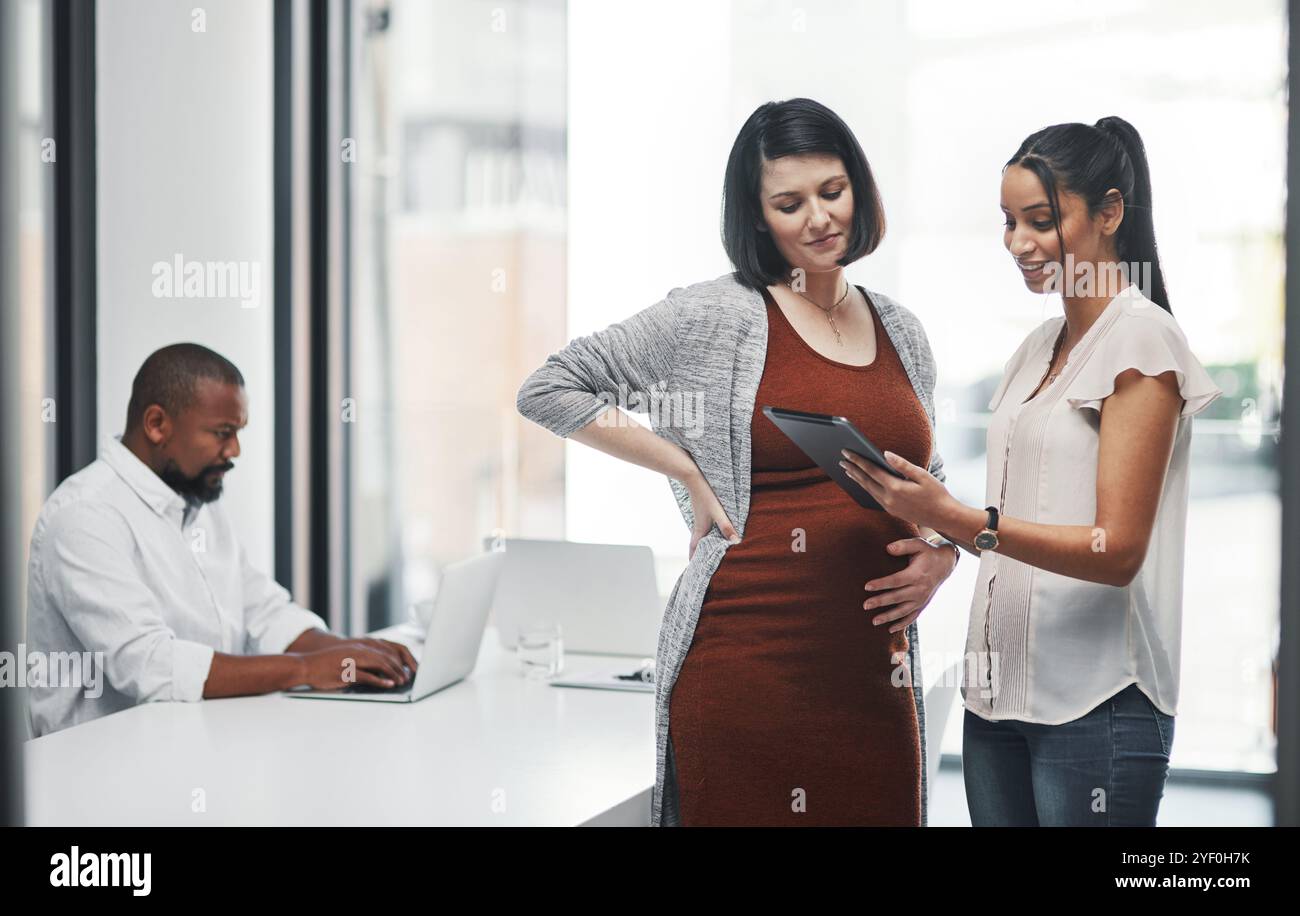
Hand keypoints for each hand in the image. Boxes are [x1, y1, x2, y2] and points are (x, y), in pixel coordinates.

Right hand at [292, 637, 418, 689]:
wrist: (307, 665)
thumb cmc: (328, 664)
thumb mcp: (350, 658)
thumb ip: (366, 661)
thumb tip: (384, 670)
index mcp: (361, 645)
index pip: (388, 648)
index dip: (401, 658)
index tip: (410, 667)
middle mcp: (359, 650)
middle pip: (387, 656)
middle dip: (401, 667)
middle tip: (409, 677)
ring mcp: (353, 660)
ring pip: (380, 664)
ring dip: (394, 673)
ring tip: (402, 681)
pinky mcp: (347, 671)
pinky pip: (367, 675)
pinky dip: (380, 680)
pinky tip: (389, 684)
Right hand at [684, 470, 739, 560]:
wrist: (693, 477)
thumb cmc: (705, 495)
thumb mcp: (718, 512)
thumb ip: (727, 527)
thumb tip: (735, 541)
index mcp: (700, 530)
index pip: (694, 550)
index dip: (694, 561)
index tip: (694, 572)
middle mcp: (698, 527)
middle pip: (696, 546)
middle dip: (698, 556)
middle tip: (702, 566)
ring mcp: (699, 521)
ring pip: (700, 538)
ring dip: (703, 546)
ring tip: (709, 554)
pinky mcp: (703, 514)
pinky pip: (704, 530)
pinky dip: (707, 537)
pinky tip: (715, 535)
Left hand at [838, 449, 957, 530]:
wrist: (944, 517)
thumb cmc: (937, 494)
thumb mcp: (922, 475)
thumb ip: (902, 465)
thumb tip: (886, 454)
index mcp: (895, 487)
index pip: (871, 470)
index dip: (858, 460)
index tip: (847, 452)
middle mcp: (889, 498)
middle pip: (865, 481)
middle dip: (853, 469)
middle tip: (842, 460)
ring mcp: (889, 506)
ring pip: (868, 490)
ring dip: (857, 479)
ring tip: (848, 471)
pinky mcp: (891, 511)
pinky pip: (874, 497)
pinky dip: (866, 488)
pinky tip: (863, 483)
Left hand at [864, 537, 957, 632]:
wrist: (945, 564)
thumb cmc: (927, 552)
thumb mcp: (918, 544)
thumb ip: (903, 545)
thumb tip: (888, 548)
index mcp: (917, 575)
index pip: (896, 580)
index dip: (881, 584)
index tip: (867, 586)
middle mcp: (920, 589)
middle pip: (897, 597)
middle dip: (881, 602)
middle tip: (865, 606)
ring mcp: (922, 599)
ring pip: (904, 611)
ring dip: (889, 617)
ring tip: (874, 621)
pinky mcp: (923, 605)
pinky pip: (912, 617)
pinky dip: (902, 624)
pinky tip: (890, 629)